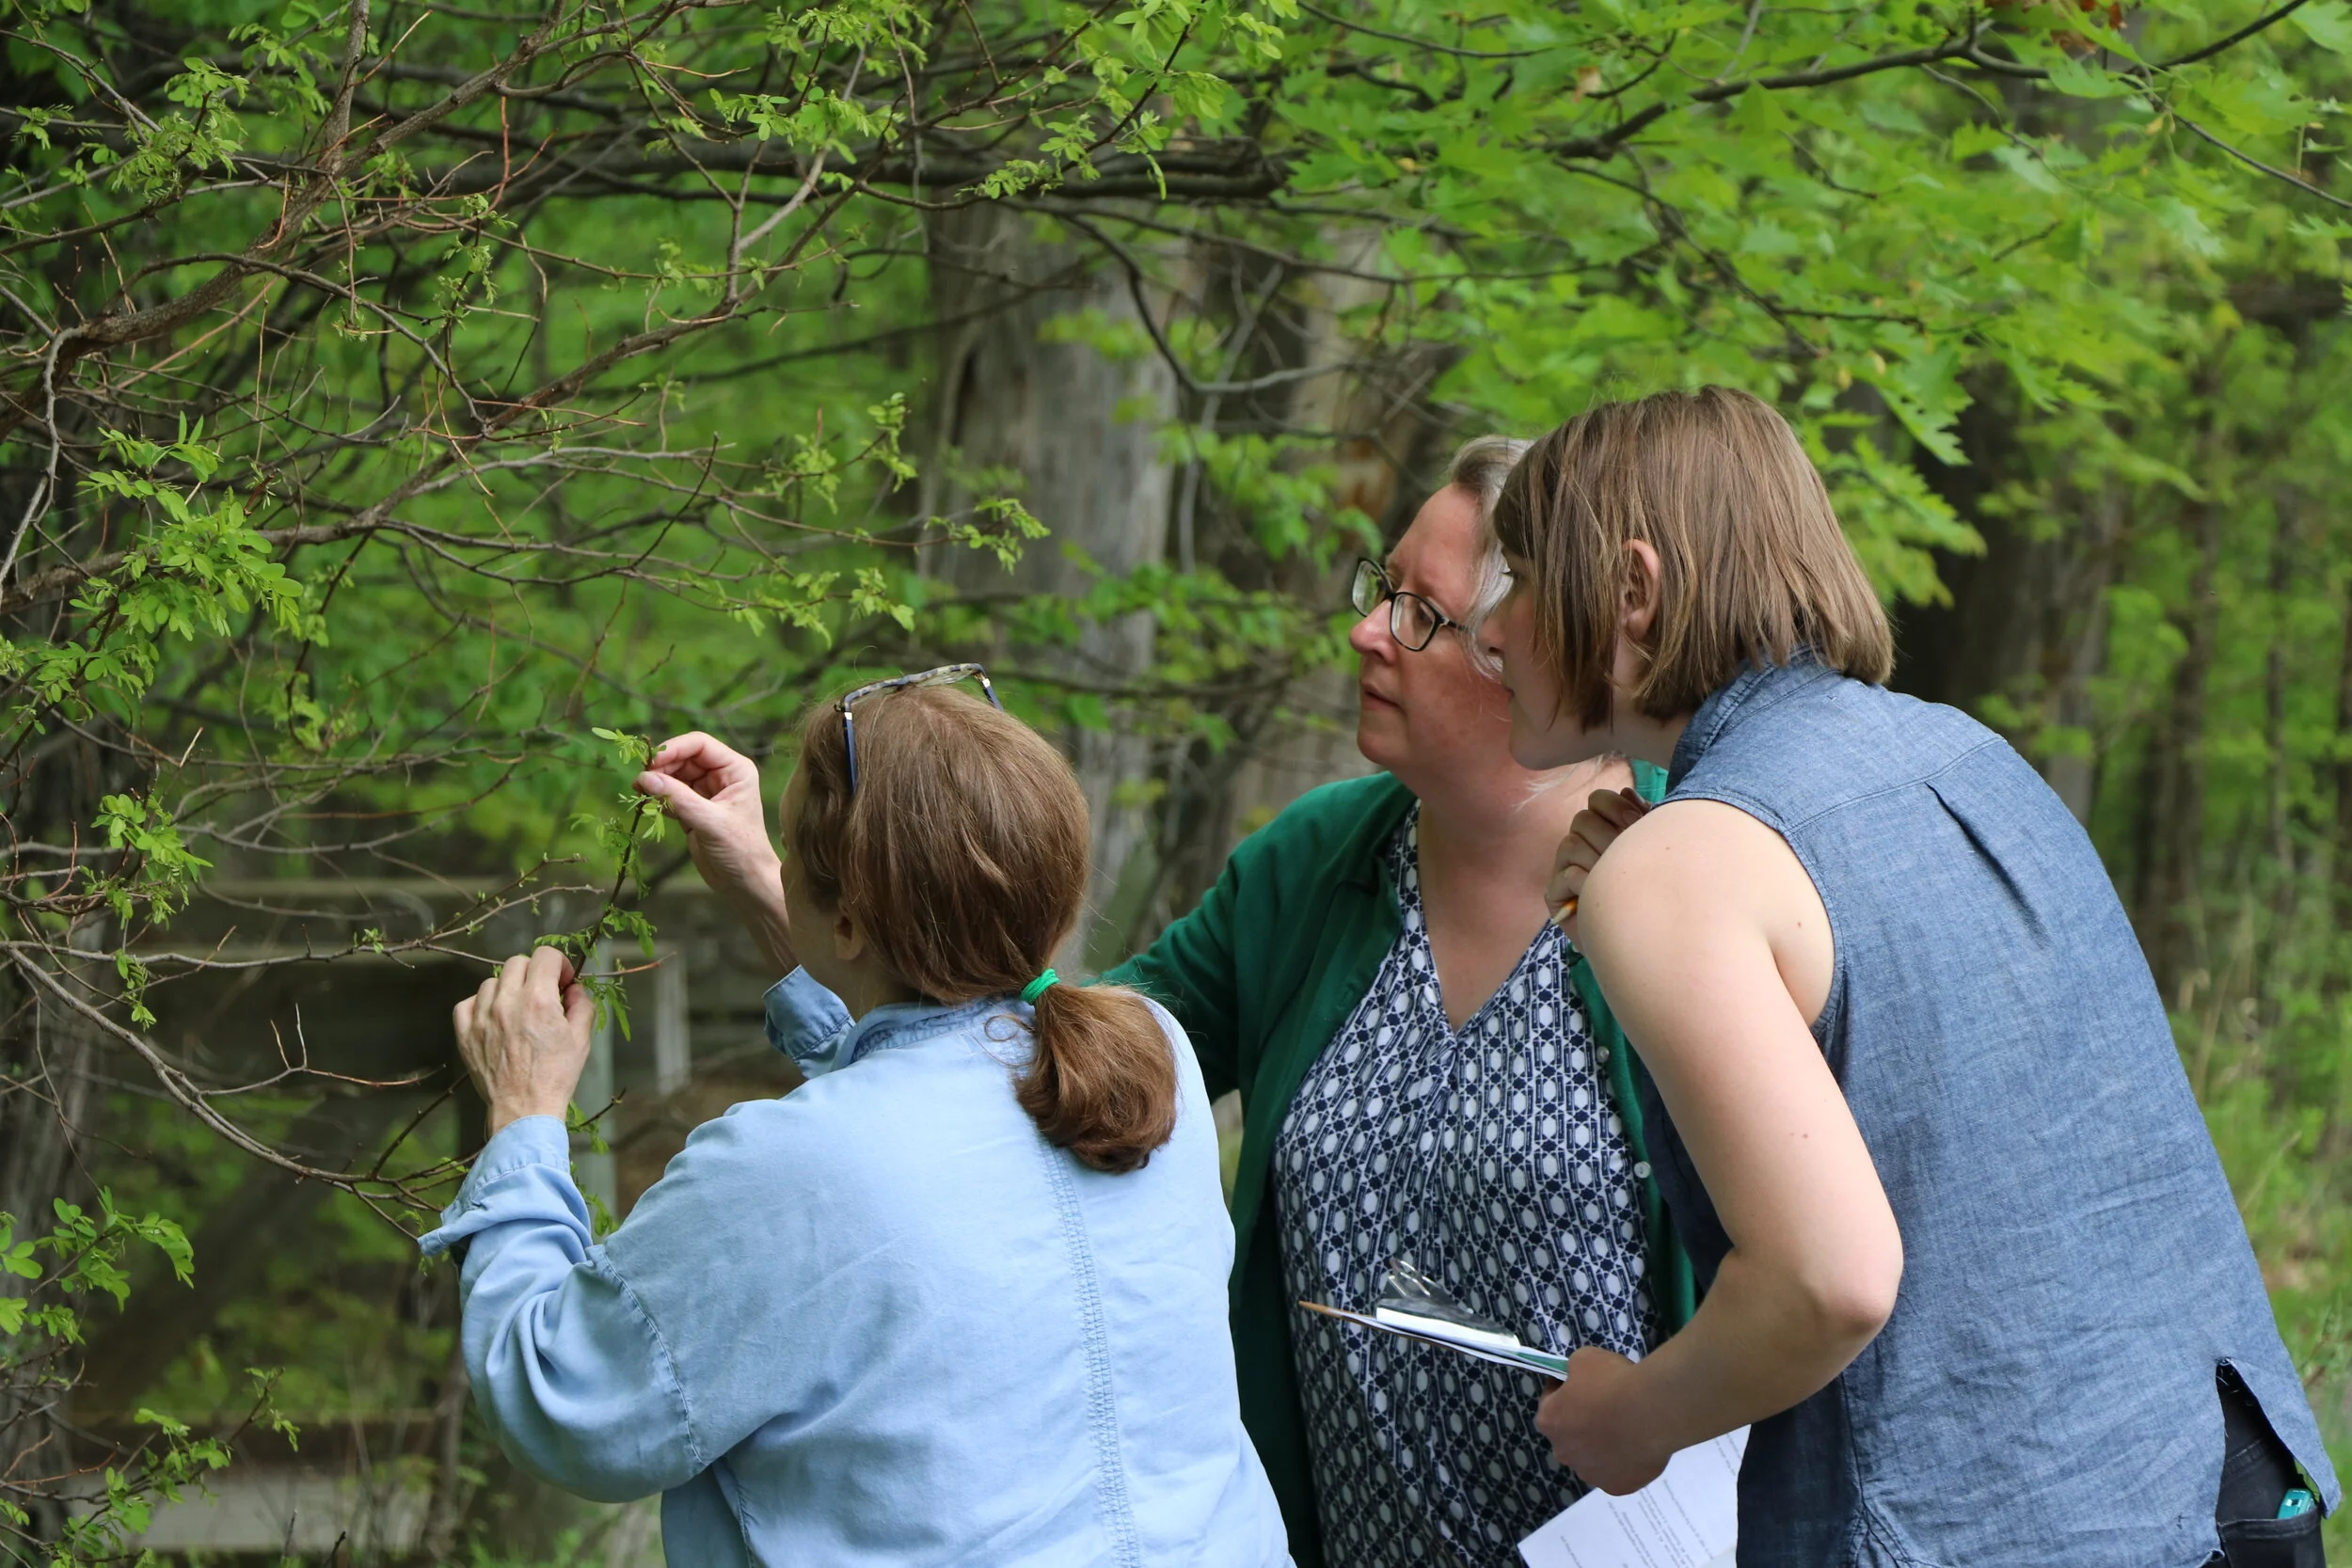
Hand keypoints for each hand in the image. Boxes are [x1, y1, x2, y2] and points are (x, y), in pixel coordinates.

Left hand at [454, 948, 595, 1134]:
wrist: (524, 1109)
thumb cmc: (556, 1076)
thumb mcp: (582, 1039)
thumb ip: (582, 1006)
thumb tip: (574, 990)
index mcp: (538, 1000)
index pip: (545, 956)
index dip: (558, 963)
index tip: (563, 981)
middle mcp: (507, 1002)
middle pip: (517, 963)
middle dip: (534, 972)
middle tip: (543, 993)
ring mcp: (481, 1017)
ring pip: (492, 982)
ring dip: (508, 989)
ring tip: (517, 1009)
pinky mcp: (465, 1033)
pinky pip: (467, 1003)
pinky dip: (481, 1004)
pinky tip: (493, 1017)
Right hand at [637, 730, 784, 906]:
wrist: (745, 883)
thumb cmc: (739, 850)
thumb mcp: (709, 821)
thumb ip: (677, 798)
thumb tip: (645, 778)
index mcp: (735, 769)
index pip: (699, 744)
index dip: (674, 749)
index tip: (651, 764)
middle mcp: (721, 776)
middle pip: (683, 758)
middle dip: (661, 768)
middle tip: (640, 783)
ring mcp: (706, 792)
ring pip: (674, 776)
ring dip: (657, 784)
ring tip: (641, 795)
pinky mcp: (693, 809)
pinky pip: (670, 795)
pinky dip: (658, 799)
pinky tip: (651, 807)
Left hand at [1535, 1346, 1673, 1494]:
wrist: (1653, 1410)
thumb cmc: (1613, 1382)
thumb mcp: (1584, 1359)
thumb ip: (1573, 1371)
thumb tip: (1577, 1378)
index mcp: (1549, 1421)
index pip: (1550, 1403)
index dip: (1565, 1391)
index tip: (1582, 1383)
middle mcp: (1564, 1453)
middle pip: (1570, 1435)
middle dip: (1583, 1422)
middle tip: (1607, 1406)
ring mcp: (1592, 1474)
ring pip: (1593, 1458)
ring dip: (1603, 1445)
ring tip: (1628, 1427)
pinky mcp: (1618, 1487)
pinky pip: (1618, 1472)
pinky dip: (1625, 1461)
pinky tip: (1639, 1445)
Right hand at [1549, 786, 1649, 943]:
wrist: (1642, 944)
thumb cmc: (1649, 896)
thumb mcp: (1651, 851)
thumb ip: (1642, 821)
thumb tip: (1628, 792)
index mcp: (1601, 832)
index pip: (1597, 799)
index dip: (1615, 806)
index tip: (1637, 823)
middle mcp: (1579, 847)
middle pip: (1582, 819)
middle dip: (1609, 836)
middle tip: (1628, 856)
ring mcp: (1563, 870)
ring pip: (1571, 843)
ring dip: (1598, 861)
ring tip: (1615, 881)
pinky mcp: (1554, 896)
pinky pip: (1567, 875)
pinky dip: (1588, 883)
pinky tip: (1601, 895)